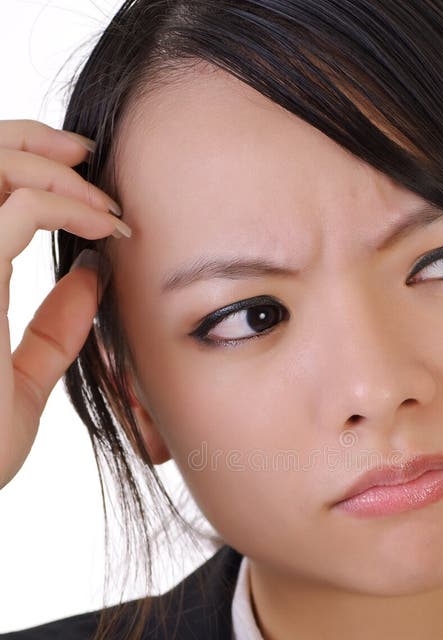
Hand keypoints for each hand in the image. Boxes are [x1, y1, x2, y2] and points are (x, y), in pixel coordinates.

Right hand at [0, 119, 129, 489]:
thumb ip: (54, 327)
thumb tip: (93, 273)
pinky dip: (68, 205)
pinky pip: (18, 211)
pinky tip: (107, 229)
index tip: (84, 175)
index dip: (23, 162)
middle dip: (34, 140)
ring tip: (107, 201)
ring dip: (57, 169)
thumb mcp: (24, 377)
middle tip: (90, 155)